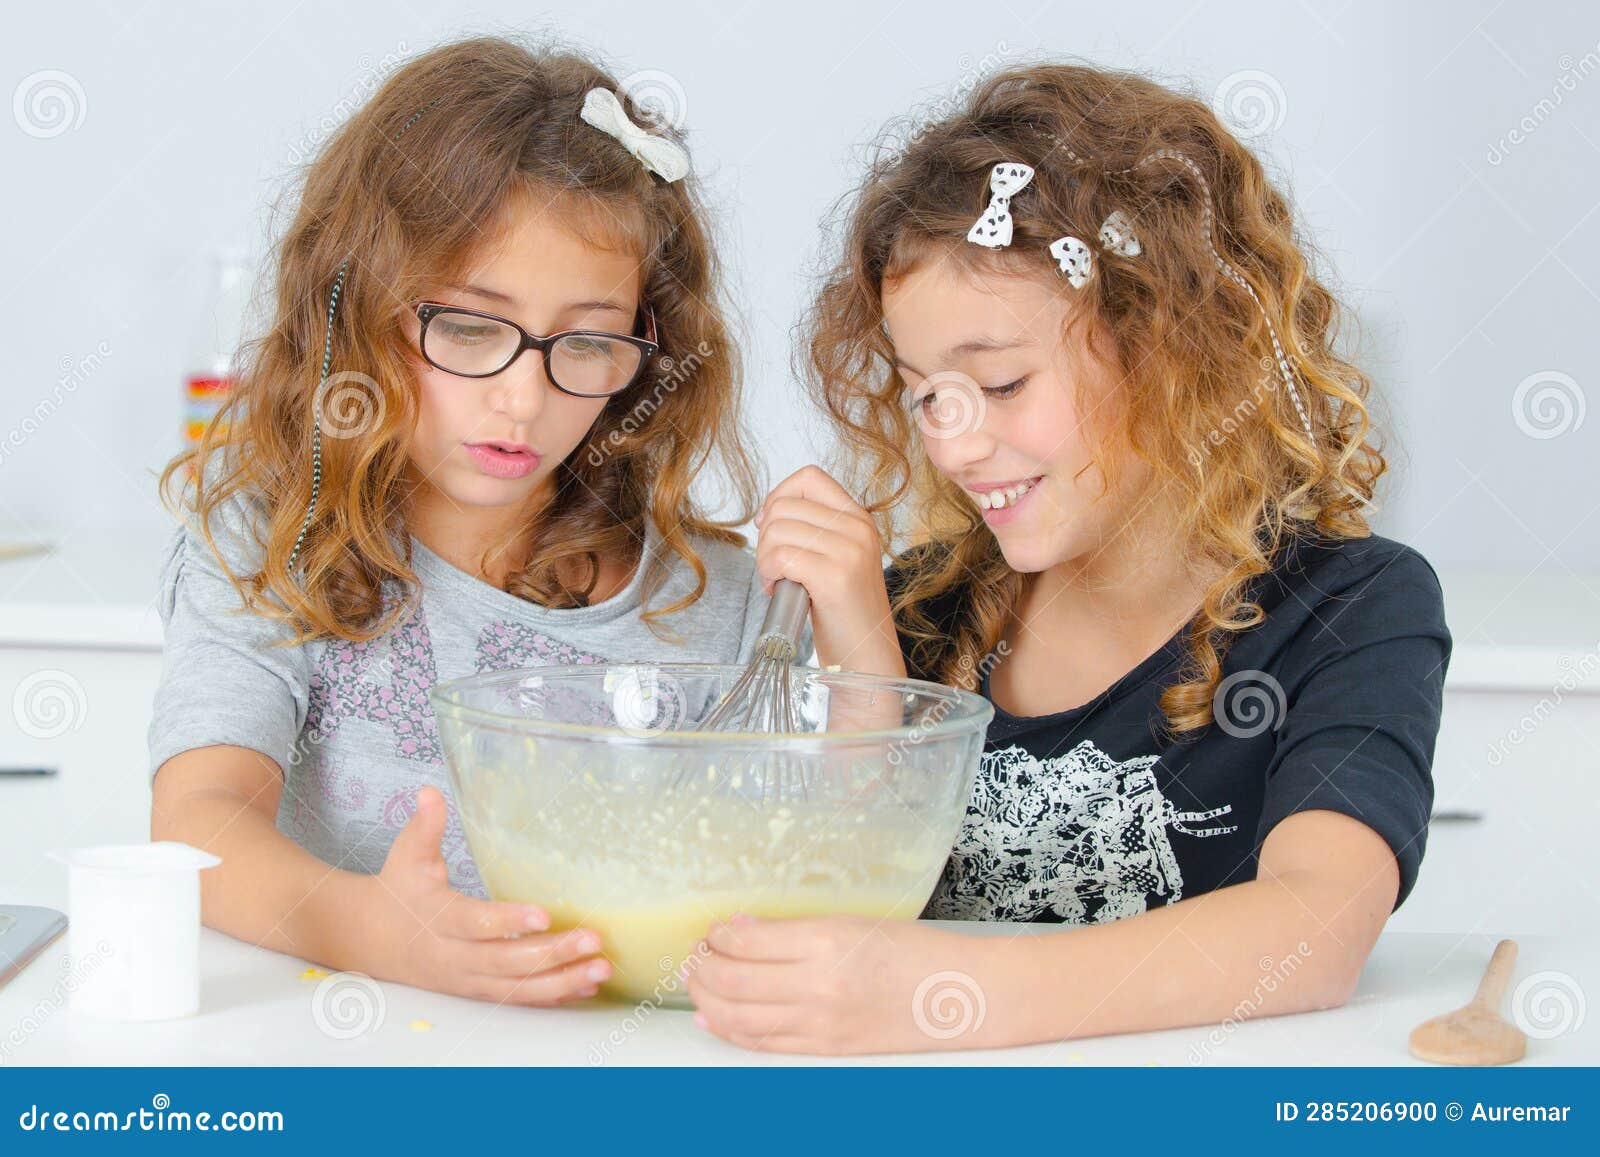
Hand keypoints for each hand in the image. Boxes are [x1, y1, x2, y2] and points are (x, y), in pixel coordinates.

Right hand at [361, 786, 610, 1004]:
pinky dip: (551, 997)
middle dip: (552, 954)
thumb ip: (424, 827)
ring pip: (516, 989)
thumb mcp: (406, 855)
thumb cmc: (398, 890)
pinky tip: (585, 988)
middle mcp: (453, 955)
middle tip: (593, 940)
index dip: (508, 922)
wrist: (372, 939)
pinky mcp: (477, 992)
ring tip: (601, 969)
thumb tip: (430, 792)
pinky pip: (516, 1000)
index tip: (544, 916)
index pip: (475, 923)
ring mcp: (466, 979)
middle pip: (505, 962)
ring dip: (561, 982)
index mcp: (437, 917)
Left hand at [684, 914, 995, 1053]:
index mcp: (827, 942)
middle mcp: (818, 986)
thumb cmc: (916, 952)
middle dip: (702, 967)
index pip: (746, 940)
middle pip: (732, 981)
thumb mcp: (854, 923)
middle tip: (695, 955)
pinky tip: (715, 1018)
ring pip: (739, 1016)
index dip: (718, 935)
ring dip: (707, 999)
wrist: (961, 996)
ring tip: (697, 983)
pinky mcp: (825, 1050)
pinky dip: (731, 1031)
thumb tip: (742, 929)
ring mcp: (820, 1024)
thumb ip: (795, 930)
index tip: (713, 929)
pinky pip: (764, 1044)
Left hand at [754, 466, 905, 677]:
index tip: (771, 526)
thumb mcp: (837, 558)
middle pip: (784, 505)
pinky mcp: (835, 577)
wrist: (867, 659)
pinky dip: (768, 574)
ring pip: (778, 530)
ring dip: (765, 559)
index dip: (779, 496)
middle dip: (766, 537)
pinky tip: (777, 590)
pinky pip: (780, 557)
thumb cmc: (844, 614)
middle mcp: (858, 529)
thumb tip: (768, 514)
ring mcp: (849, 551)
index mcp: (859, 519)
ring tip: (777, 581)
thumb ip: (813, 530)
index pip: (809, 477)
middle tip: (774, 567)